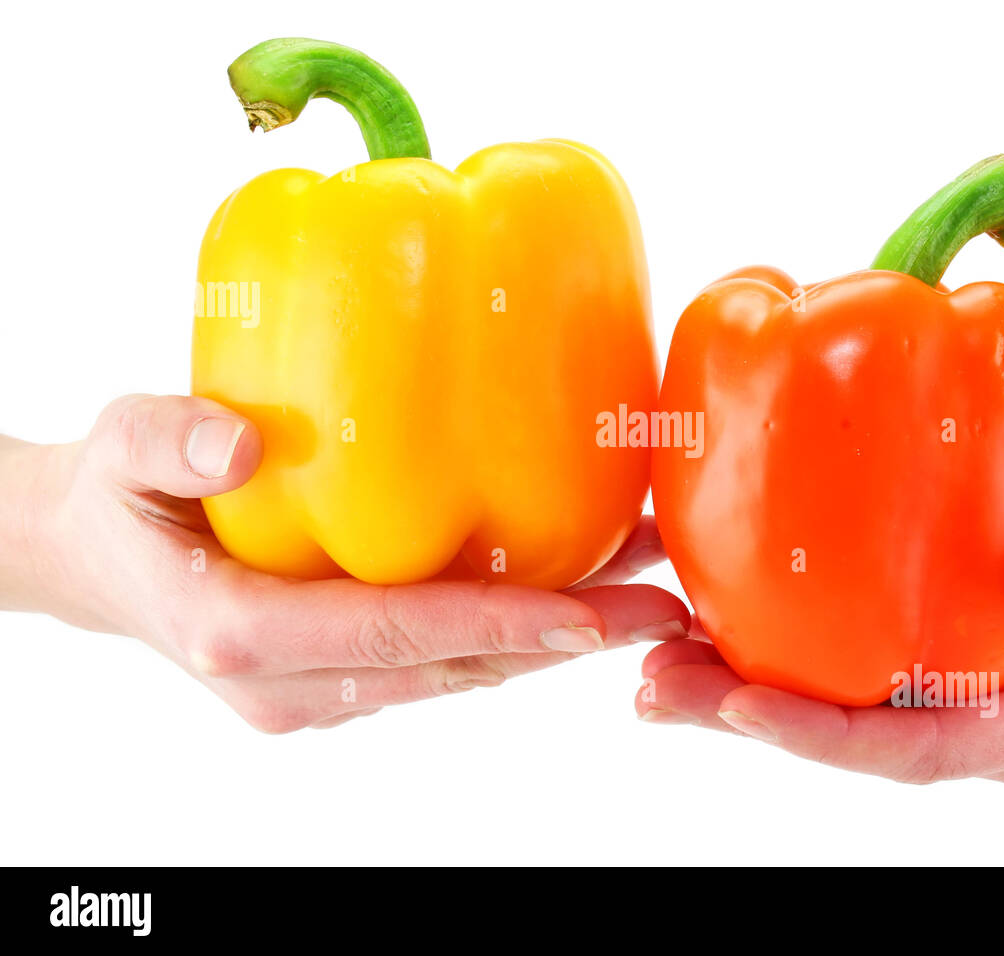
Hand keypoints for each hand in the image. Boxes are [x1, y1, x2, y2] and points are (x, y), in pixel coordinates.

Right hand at [0, 394, 687, 731]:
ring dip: (552, 637)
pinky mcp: (342, 679)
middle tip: (664, 605)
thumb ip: (170, 443)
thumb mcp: (120, 449)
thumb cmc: (117, 495)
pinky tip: (574, 586)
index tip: (593, 616)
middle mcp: (293, 685)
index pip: (396, 634)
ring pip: (458, 672)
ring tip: (645, 591)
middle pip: (453, 667)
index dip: (499, 626)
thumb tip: (239, 447)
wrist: (96, 556)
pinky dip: (510, 630)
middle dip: (562, 641)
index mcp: (244, 635)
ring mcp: (320, 692)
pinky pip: (441, 659)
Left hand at [635, 425, 1003, 790]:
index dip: (831, 738)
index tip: (740, 701)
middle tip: (654, 687)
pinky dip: (777, 657)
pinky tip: (703, 626)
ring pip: (846, 719)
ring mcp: (965, 706)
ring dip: (743, 700)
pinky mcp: (935, 667)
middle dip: (755, 726)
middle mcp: (999, 732)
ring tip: (650, 668)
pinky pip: (851, 676)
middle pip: (866, 747)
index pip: (932, 754)